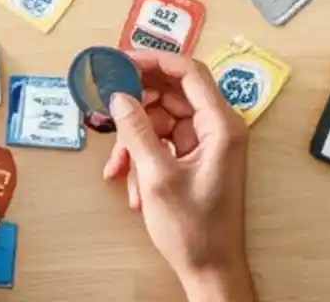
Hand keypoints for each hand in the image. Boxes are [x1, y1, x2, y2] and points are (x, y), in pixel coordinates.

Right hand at [102, 50, 255, 301]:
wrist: (210, 269)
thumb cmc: (195, 230)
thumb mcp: (157, 177)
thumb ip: (137, 131)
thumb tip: (120, 98)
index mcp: (221, 126)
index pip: (189, 73)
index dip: (154, 61)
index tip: (122, 60)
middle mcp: (218, 128)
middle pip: (172, 94)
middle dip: (137, 105)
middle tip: (108, 108)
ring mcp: (207, 144)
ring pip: (162, 120)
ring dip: (135, 139)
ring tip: (118, 168)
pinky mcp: (196, 159)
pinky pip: (163, 142)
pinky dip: (143, 156)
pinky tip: (130, 183)